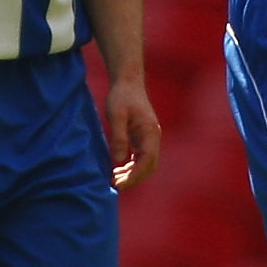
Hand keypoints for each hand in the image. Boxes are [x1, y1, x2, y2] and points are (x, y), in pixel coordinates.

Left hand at [104, 75, 161, 191]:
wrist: (128, 82)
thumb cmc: (121, 96)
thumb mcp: (116, 115)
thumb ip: (119, 137)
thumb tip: (118, 161)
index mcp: (150, 132)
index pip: (146, 161)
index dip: (134, 175)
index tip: (119, 184)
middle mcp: (153, 137)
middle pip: (148, 165)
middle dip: (133, 178)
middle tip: (114, 185)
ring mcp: (149, 137)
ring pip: (145, 162)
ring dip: (132, 173)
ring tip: (114, 179)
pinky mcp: (142, 136)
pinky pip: (140, 156)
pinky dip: (131, 165)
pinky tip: (117, 169)